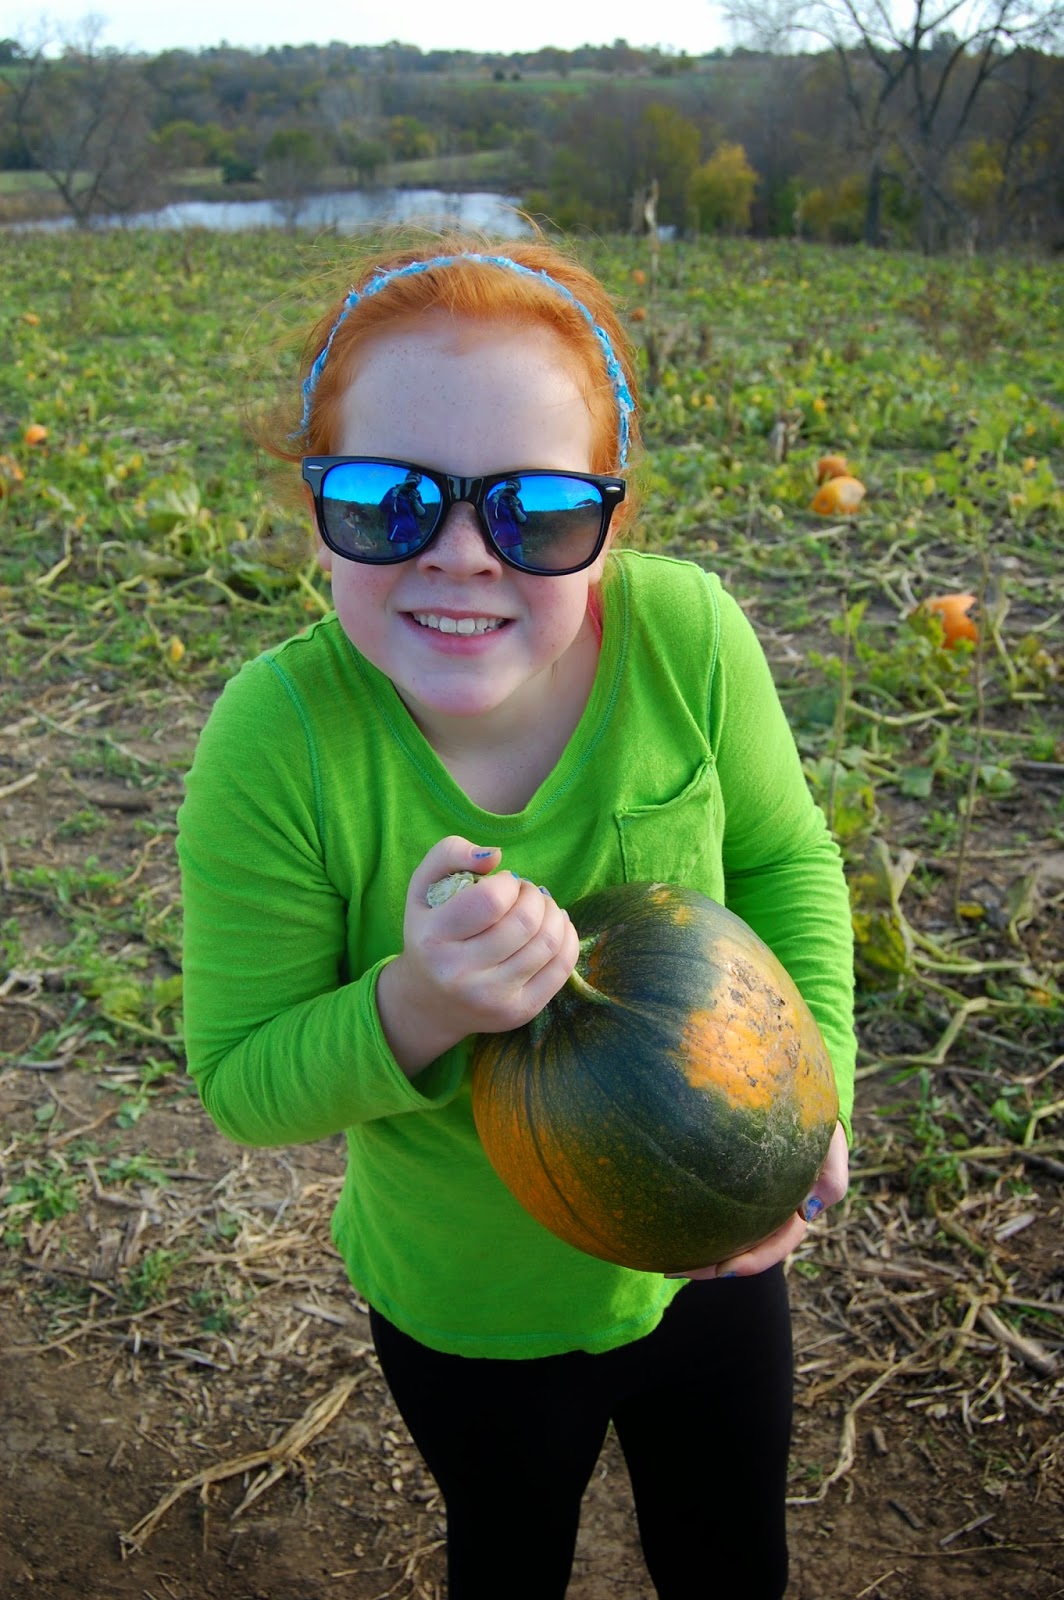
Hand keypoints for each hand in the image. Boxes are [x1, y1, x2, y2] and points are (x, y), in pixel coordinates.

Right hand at [377, 836, 579, 1073]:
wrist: (428, 1002)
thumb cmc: (430, 933)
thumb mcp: (422, 887)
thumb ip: (450, 854)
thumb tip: (495, 856)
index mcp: (434, 939)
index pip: (492, 901)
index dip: (509, 883)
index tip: (504, 883)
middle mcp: (460, 974)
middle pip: (526, 921)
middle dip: (535, 896)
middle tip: (526, 893)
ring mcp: (492, 998)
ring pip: (548, 943)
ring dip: (553, 912)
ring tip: (541, 907)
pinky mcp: (519, 1012)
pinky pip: (561, 968)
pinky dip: (567, 937)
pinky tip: (556, 925)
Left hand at [670, 1120, 848, 1281]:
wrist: (799, 1097)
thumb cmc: (818, 1124)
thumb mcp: (831, 1146)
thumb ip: (832, 1177)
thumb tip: (810, 1212)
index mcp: (795, 1213)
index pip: (775, 1247)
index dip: (751, 1262)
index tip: (723, 1270)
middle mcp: (771, 1214)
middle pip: (742, 1249)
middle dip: (712, 1266)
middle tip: (675, 1272)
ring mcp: (751, 1201)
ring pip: (725, 1234)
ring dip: (699, 1250)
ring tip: (665, 1259)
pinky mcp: (731, 1184)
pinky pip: (713, 1206)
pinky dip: (694, 1218)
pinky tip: (666, 1221)